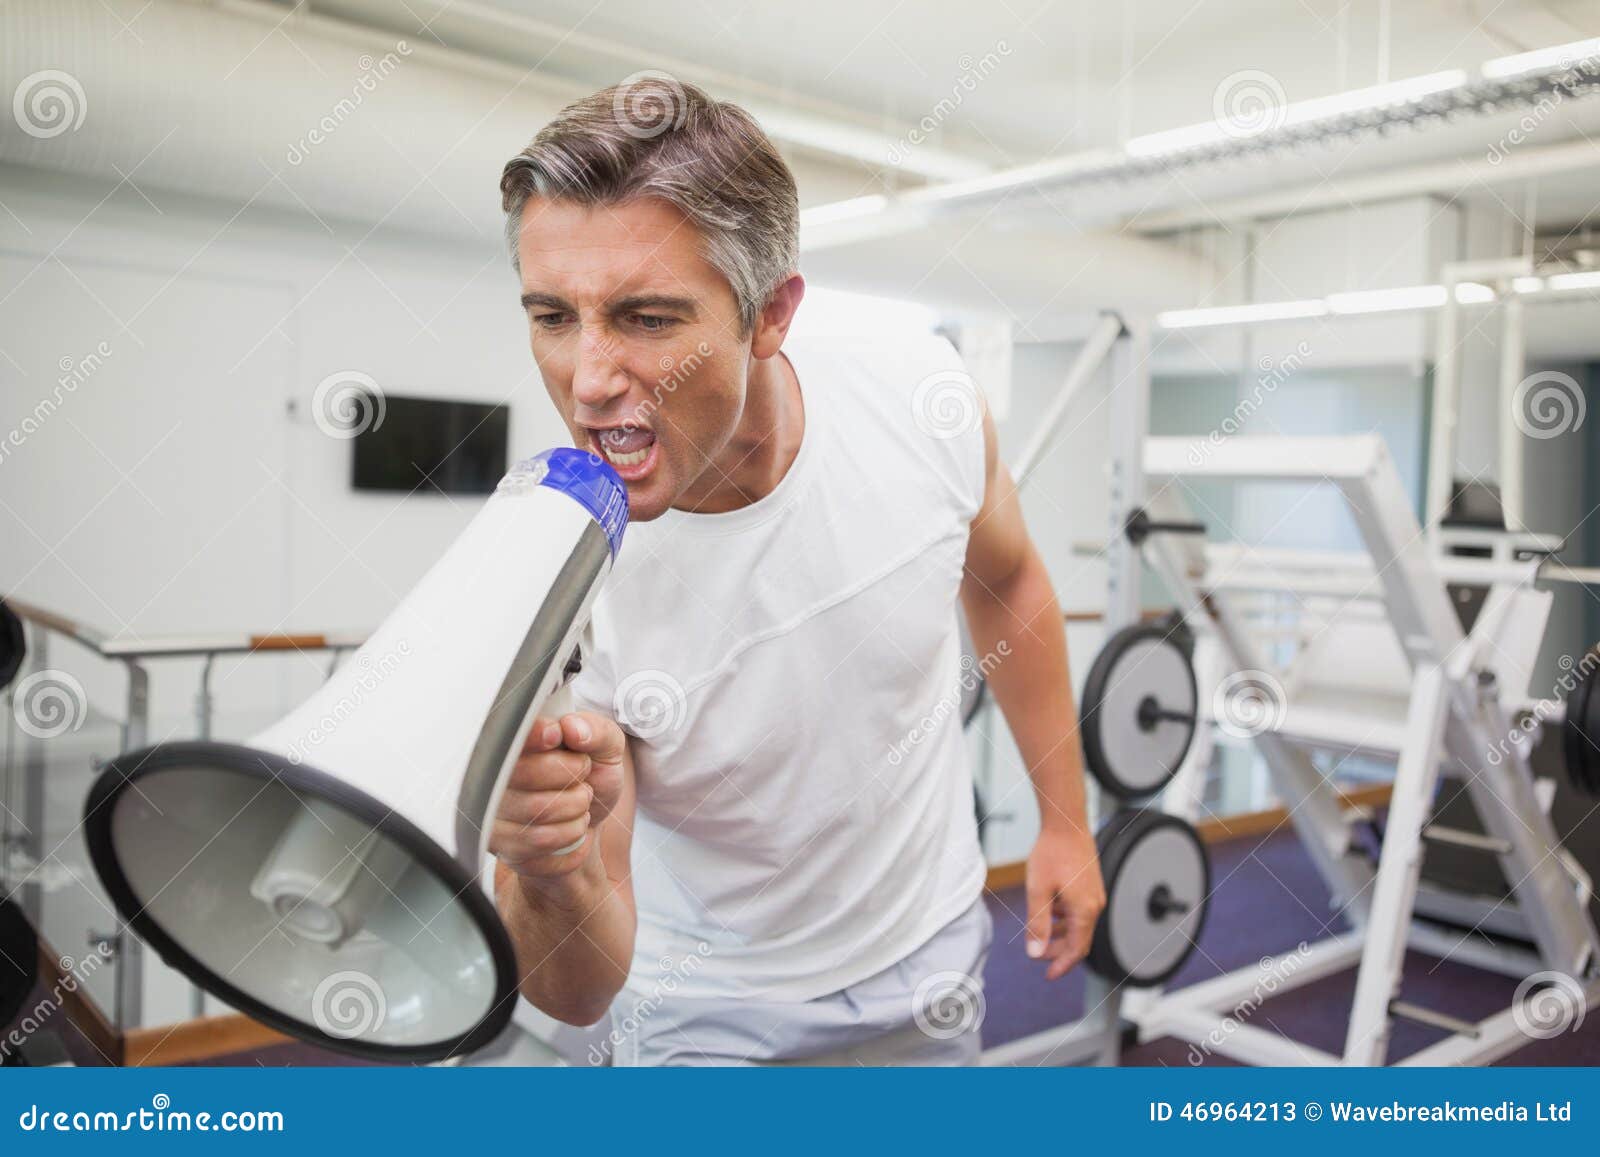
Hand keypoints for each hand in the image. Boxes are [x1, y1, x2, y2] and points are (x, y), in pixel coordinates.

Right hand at [488, 711, 626, 882]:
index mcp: (518, 740)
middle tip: (583, 777)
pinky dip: (570, 834)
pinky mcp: (500, 844)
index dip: (536, 735)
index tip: (558, 736)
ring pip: (536, 810)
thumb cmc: (592, 779)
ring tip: (580, 802)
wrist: (590, 824)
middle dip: (572, 776)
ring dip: (575, 807)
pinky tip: (572, 826)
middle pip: (526, 773)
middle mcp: (495, 773)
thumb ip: (596, 730)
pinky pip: (539, 840)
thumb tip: (571, 728)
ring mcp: (493, 810)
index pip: (512, 734)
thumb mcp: (606, 748)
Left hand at [1024, 826, 1105, 980]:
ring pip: (1079, 926)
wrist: (1066, 823)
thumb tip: (1035, 952)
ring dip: (1061, 934)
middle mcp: (1095, 905)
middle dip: (1058, 951)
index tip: (1048, 975)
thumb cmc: (1052, 853)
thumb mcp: (1038, 892)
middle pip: (1079, 941)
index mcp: (1084, 911)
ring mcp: (1095, 895)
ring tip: (1040, 934)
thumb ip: (1037, 925)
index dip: (1061, 965)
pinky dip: (1065, 919)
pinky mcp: (1092, 886)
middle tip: (1038, 954)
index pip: (1076, 951)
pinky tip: (1050, 912)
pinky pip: (1081, 911)